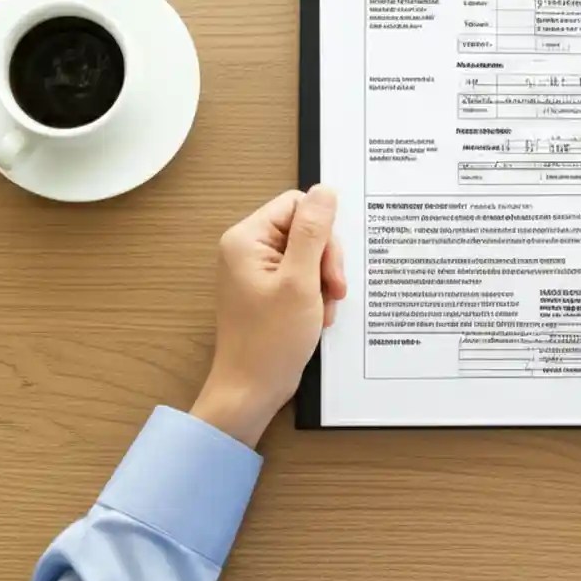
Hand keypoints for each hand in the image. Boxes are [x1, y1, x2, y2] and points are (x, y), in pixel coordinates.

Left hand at [191, 186, 345, 446]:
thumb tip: (325, 191)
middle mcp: (248, 249)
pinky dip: (316, 296)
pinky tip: (316, 317)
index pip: (298, 206)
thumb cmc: (270, 341)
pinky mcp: (268, 291)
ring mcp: (257, 271)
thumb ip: (313, 231)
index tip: (330, 269)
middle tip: (333, 292)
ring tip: (322, 310)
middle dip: (326, 262)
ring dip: (324, 282)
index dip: (323, 233)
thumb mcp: (301, 281)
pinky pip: (302, 277)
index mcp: (247, 239)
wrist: (251, 389)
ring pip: (309, 256)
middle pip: (305, 230)